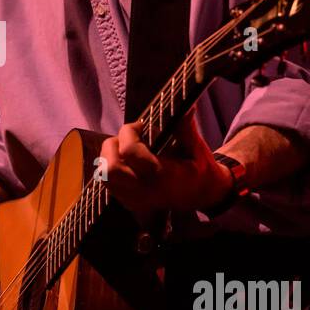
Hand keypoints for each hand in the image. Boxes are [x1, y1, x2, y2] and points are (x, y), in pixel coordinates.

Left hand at [99, 111, 232, 217]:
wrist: (204, 195)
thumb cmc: (200, 168)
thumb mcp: (197, 148)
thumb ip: (186, 128)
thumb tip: (186, 106)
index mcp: (163, 176)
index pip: (129, 151)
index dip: (129, 132)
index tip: (141, 126)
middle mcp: (146, 191)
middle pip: (110, 167)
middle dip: (112, 146)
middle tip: (126, 139)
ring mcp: (136, 201)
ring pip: (104, 177)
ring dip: (109, 157)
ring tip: (125, 150)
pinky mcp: (130, 204)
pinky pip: (108, 184)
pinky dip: (111, 169)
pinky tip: (127, 162)